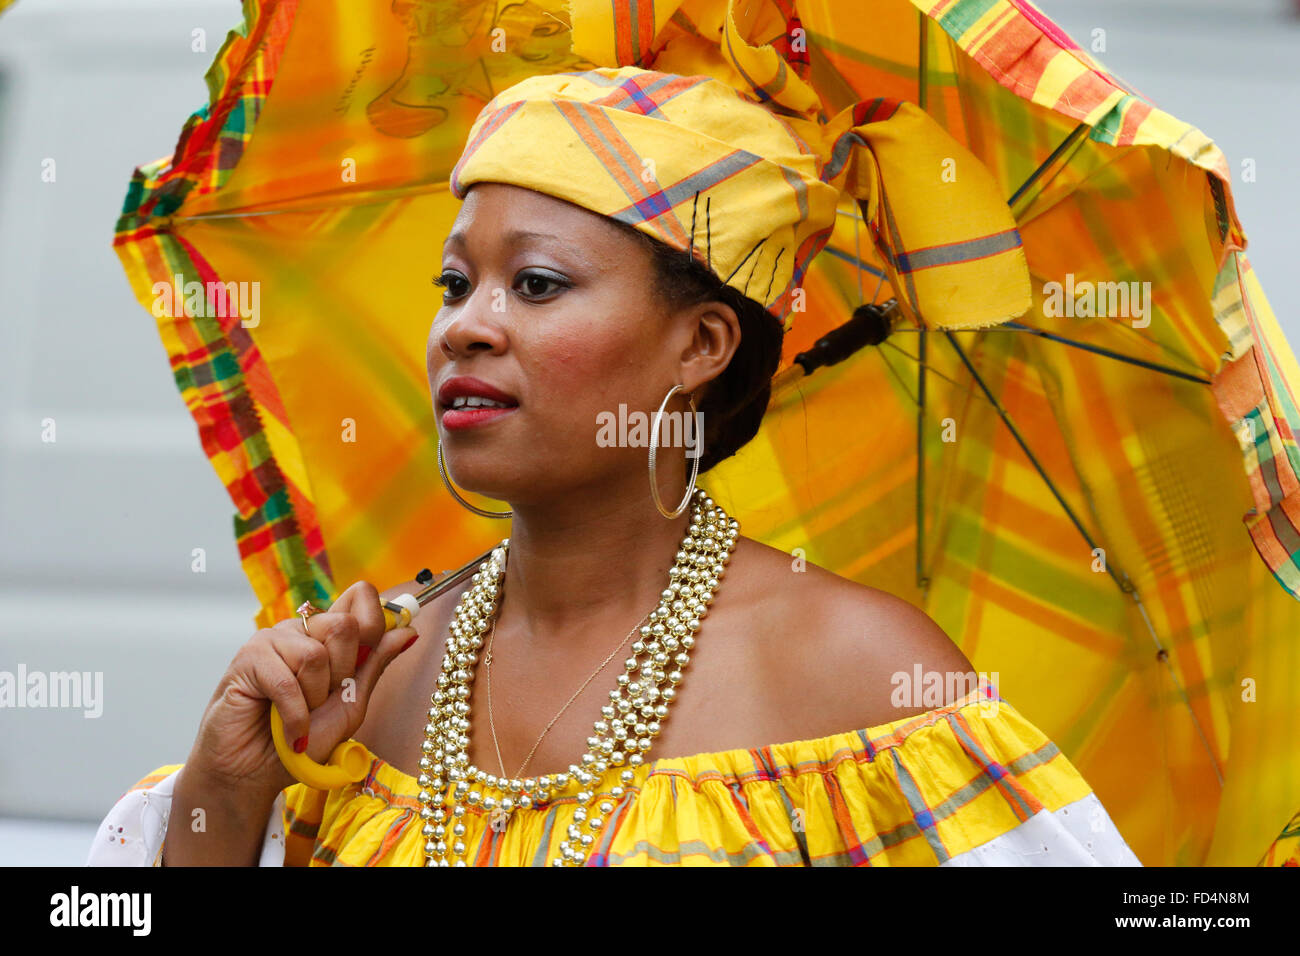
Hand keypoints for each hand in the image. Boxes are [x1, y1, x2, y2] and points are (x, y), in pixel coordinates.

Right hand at [185, 581, 418, 797]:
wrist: (258, 771)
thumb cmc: (305, 738)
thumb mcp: (351, 704)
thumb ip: (375, 665)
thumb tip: (409, 631)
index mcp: (329, 633)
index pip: (361, 596)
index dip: (374, 624)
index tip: (365, 663)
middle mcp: (302, 628)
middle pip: (345, 626)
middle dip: (342, 675)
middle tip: (323, 700)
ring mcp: (274, 639)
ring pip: (315, 655)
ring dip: (314, 699)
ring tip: (301, 715)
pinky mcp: (249, 658)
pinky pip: (288, 682)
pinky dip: (296, 717)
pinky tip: (290, 733)